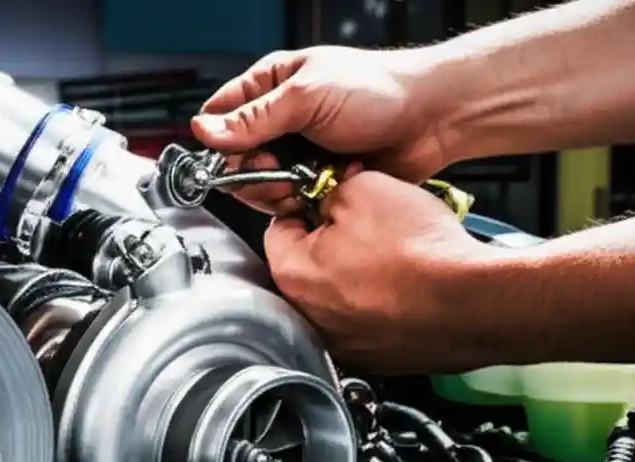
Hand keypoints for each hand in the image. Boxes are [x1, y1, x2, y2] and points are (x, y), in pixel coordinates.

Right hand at [191, 46, 458, 215]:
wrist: (430, 119)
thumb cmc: (377, 91)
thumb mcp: (306, 97)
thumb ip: (254, 119)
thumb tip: (205, 130)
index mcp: (272, 86)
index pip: (222, 116)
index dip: (220, 141)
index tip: (235, 155)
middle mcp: (282, 120)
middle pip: (238, 159)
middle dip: (254, 171)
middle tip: (276, 170)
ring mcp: (299, 152)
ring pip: (264, 185)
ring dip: (279, 190)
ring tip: (304, 181)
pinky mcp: (318, 180)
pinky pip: (293, 202)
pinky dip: (303, 201)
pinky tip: (322, 189)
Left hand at [265, 171, 494, 373]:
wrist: (472, 301)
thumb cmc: (420, 252)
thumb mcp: (364, 189)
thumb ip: (330, 192)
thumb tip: (326, 201)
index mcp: (292, 275)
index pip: (278, 229)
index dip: (306, 208)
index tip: (327, 203)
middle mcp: (308, 318)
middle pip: (306, 267)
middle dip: (331, 243)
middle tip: (366, 227)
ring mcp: (340, 344)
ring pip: (336, 297)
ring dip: (355, 276)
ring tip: (391, 258)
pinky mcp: (373, 358)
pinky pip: (365, 322)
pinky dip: (379, 305)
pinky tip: (404, 287)